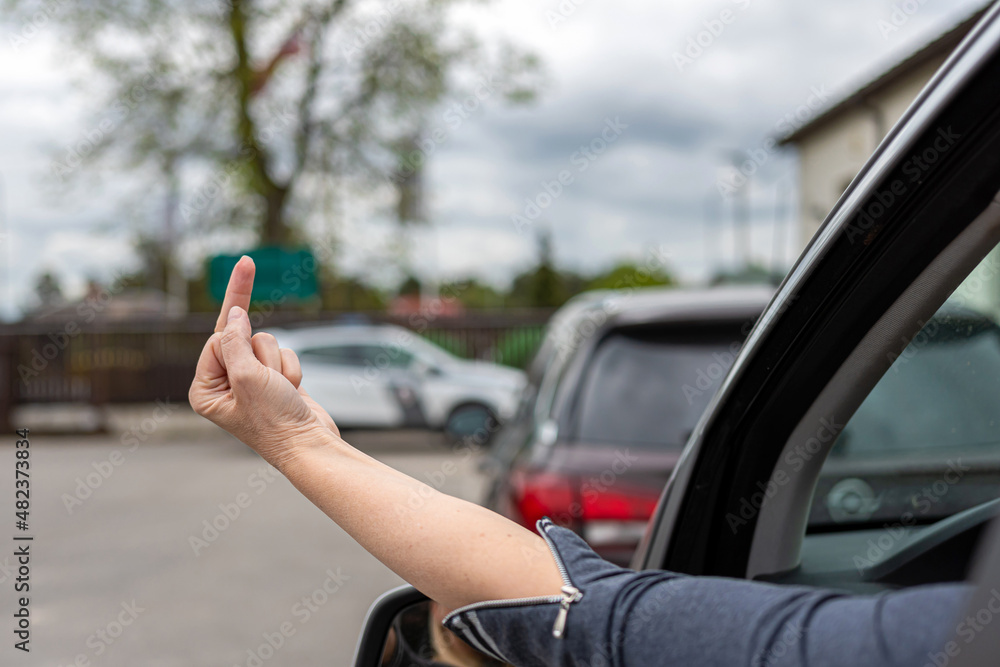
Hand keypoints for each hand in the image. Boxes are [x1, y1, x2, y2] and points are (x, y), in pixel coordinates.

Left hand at [189, 256, 339, 464]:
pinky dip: (291, 369)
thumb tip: (235, 313)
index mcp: (205, 389)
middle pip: (241, 338)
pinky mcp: (274, 379)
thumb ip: (235, 341)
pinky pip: (283, 354)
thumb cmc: (274, 421)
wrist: (309, 445)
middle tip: (263, 358)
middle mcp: (224, 384)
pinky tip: (292, 391)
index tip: (249, 346)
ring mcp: (251, 381)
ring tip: (281, 390)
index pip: (216, 341)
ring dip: (278, 364)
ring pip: (265, 344)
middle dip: (260, 355)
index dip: (238, 344)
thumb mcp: (247, 378)